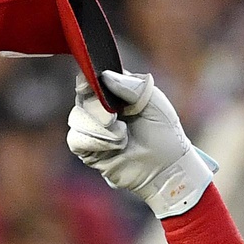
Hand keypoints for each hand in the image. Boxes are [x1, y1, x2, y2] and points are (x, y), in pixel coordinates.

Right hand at [67, 71, 217, 218]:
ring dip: (102, 129)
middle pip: (82, 98)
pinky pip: (76, 139)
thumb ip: (131, 85)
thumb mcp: (154, 101)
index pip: (90, 79)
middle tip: (116, 117)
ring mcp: (93, 129)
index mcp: (113, 91)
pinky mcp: (88, 151)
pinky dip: (95, 142)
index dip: (88, 81)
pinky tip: (115, 145)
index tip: (90, 84)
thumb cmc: (164, 132)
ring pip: (76, 119)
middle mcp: (99, 108)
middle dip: (98, 108)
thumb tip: (104, 76)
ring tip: (123, 136)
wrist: (167, 166)